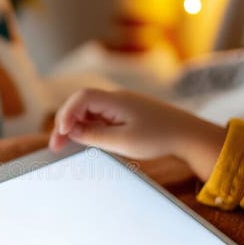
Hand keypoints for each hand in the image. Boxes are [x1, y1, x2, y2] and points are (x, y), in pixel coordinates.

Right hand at [49, 88, 224, 181]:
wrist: (188, 135)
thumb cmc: (159, 137)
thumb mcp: (123, 142)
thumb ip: (94, 135)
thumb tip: (71, 130)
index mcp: (115, 100)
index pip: (81, 98)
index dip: (66, 114)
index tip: (61, 134)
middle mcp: (116, 99)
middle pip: (81, 104)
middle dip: (66, 123)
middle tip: (56, 146)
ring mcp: (122, 105)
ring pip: (90, 112)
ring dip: (76, 127)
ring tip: (66, 146)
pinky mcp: (127, 114)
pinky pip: (101, 117)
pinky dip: (90, 128)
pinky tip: (86, 141)